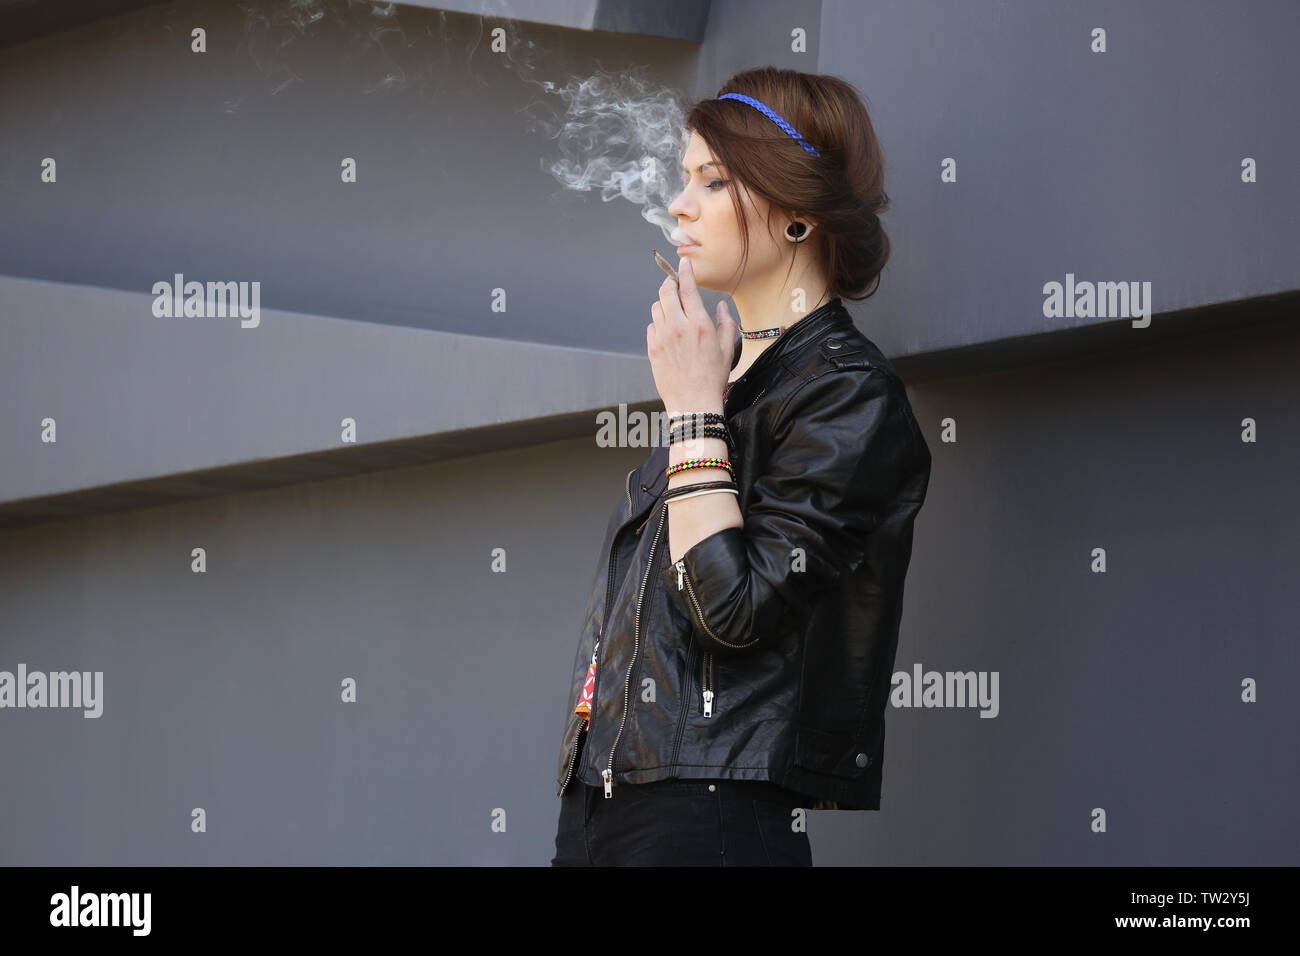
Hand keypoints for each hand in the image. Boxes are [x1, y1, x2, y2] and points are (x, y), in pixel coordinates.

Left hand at [647, 257, 736, 411]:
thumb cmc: (713, 378)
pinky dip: (659, 323)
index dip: (685, 271)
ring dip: (665, 304)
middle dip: (669, 283)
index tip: (684, 263)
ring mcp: (662, 337)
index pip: (687, 287)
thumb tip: (722, 305)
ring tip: (674, 311)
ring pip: (657, 307)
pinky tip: (669, 331)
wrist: (694, 403)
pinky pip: (652, 326)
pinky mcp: (652, 349)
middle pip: (665, 291)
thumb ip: (726, 322)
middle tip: (675, 284)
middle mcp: (678, 327)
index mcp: (698, 324)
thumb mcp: (727, 349)